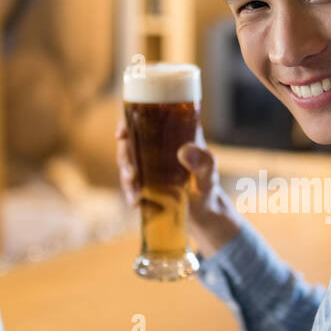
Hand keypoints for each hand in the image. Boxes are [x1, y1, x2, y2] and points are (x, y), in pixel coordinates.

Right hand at [116, 116, 240, 256]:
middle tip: (131, 175)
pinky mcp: (146, 180)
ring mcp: (150, 163)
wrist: (204, 213)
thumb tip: (184, 151)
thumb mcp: (209, 175)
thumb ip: (204, 163)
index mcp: (175, 133)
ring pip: (128, 162)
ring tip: (135, 195)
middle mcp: (159, 145)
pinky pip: (130, 181)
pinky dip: (130, 192)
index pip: (147, 117)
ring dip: (126, 177)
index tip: (121, 133)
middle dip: (124, 157)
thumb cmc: (209, 188)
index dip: (129, 121)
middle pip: (130, 140)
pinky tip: (136, 203)